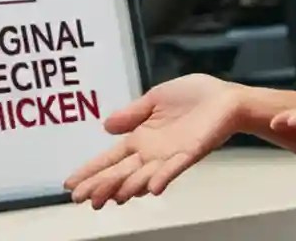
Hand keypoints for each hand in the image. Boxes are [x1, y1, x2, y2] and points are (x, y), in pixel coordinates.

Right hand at [65, 74, 243, 207]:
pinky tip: (151, 188)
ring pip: (142, 176)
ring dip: (127, 187)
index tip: (70, 184)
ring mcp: (170, 155)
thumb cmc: (195, 96)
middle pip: (120, 173)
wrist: (226, 98)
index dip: (90, 171)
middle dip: (101, 186)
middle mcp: (152, 151)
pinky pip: (174, 168)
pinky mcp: (190, 152)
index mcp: (141, 137)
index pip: (110, 158)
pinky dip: (163, 177)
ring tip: (110, 197)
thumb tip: (105, 126)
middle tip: (81, 200)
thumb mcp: (155, 98)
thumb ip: (132, 113)